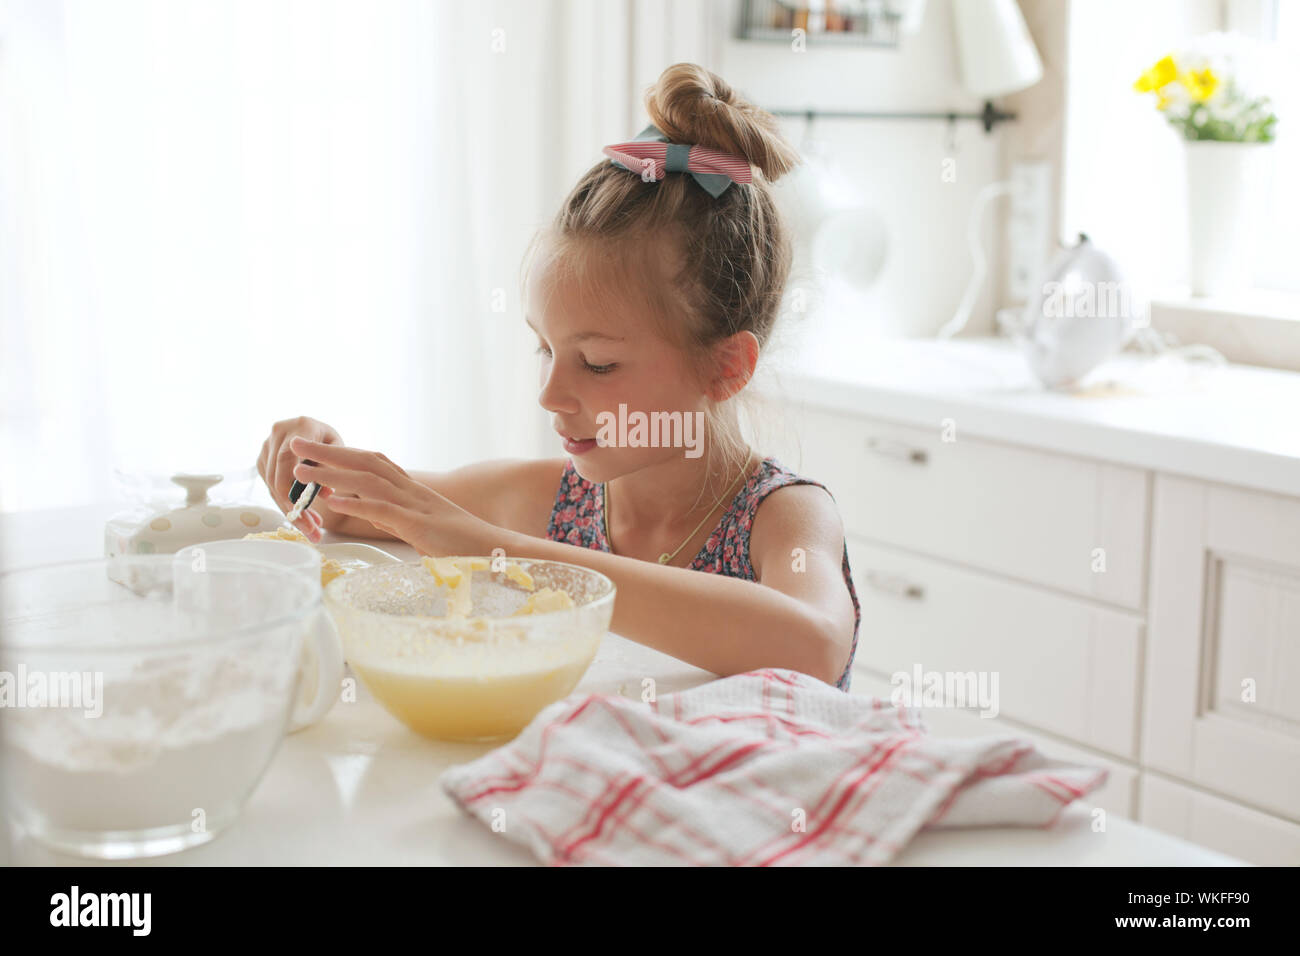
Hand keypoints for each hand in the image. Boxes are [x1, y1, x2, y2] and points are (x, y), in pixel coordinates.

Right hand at [257, 416, 343, 541]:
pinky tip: (303, 518)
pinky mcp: (263, 460)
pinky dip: (286, 505)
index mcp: (302, 426)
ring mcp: (267, 447)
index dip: (290, 486)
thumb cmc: (330, 441)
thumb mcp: (338, 448)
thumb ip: (331, 467)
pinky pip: (271, 488)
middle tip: (311, 531)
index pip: (288, 459)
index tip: (301, 510)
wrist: (315, 430)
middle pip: (278, 477)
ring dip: (291, 511)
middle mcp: (279, 434)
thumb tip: (322, 495)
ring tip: (311, 530)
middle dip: (294, 508)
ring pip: (273, 486)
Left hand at [287, 437, 488, 554]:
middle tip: (295, 444)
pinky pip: (383, 510)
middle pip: (364, 462)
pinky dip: (356, 503)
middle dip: (327, 453)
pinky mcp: (418, 524)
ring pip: (368, 481)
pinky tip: (333, 502)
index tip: (314, 448)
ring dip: (332, 474)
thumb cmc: (458, 542)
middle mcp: (410, 490)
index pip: (372, 461)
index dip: (342, 452)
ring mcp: (414, 505)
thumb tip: (365, 509)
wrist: (494, 548)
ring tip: (301, 473)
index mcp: (410, 489)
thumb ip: (392, 513)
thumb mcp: (419, 523)